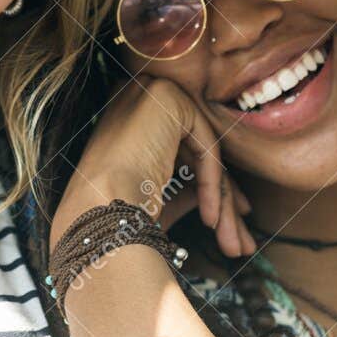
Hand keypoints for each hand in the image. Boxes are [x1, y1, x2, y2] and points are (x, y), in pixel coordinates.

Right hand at [54, 76, 255, 260]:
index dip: (206, 188)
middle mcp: (134, 97)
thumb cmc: (116, 213)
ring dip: (223, 203)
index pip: (179, 152)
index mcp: (125, 118)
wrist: (97, 209)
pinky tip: (210, 219)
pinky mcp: (166, 97)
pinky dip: (213, 184)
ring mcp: (148, 91)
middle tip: (238, 243)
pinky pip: (205, 143)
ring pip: (203, 152)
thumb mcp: (159, 196)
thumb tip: (229, 201)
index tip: (222, 223)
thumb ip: (190, 187)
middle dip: (222, 201)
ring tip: (235, 245)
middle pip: (194, 153)